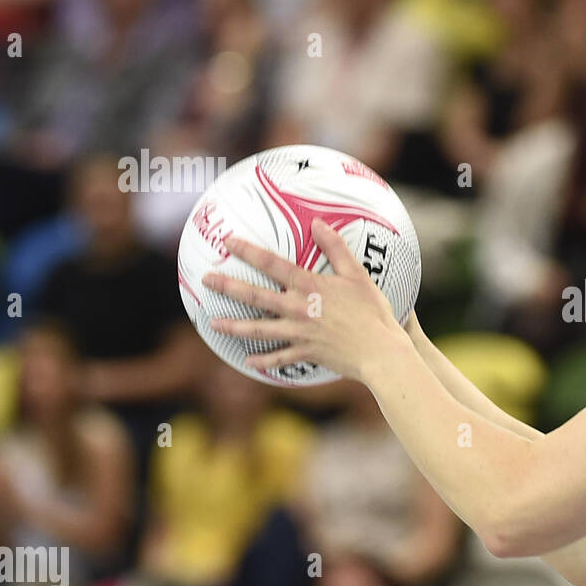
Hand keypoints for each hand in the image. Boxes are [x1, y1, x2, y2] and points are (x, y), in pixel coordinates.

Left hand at [202, 218, 408, 382]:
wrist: (379, 351)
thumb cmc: (372, 311)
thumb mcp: (357, 275)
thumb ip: (336, 248)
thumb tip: (318, 224)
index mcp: (309, 286)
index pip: (272, 265)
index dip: (249, 251)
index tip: (228, 242)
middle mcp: (297, 309)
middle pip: (255, 296)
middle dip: (228, 286)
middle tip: (206, 279)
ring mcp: (298, 333)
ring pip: (258, 329)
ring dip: (233, 326)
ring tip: (213, 323)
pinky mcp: (305, 353)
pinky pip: (278, 358)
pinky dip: (263, 360)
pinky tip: (248, 361)